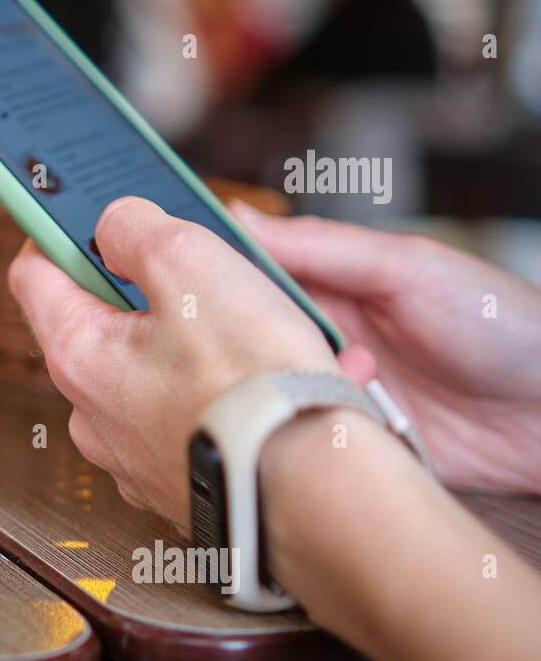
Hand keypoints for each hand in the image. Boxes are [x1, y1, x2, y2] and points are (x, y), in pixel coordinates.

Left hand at [7, 197, 339, 526]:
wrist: (316, 492)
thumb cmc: (255, 386)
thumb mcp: (190, 263)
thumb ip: (137, 230)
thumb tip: (115, 225)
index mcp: (79, 358)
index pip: (33, 276)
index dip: (55, 231)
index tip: (79, 212)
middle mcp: (93, 416)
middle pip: (97, 324)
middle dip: (142, 289)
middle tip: (192, 270)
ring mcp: (134, 456)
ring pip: (149, 372)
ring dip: (192, 343)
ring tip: (251, 331)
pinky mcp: (179, 481)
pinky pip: (187, 417)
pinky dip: (218, 392)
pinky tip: (262, 382)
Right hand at [231, 202, 540, 493]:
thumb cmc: (501, 325)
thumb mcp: (408, 267)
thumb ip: (321, 245)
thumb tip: (235, 216)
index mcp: (324, 287)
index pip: (241, 277)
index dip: (201, 277)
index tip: (159, 278)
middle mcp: (316, 340)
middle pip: (239, 340)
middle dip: (223, 344)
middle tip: (209, 345)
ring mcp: (326, 394)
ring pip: (259, 395)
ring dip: (265, 394)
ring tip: (283, 388)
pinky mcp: (342, 444)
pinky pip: (294, 443)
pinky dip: (286, 440)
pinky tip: (284, 433)